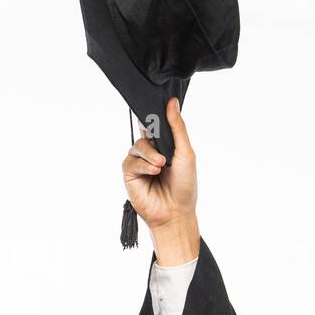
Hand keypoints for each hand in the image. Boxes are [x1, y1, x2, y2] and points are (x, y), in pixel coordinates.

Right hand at [121, 96, 197, 231]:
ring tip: (162, 166)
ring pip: (138, 146)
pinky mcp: (129, 174)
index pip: (155, 122)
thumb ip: (177, 128)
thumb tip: (172, 102)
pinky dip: (144, 165)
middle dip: (154, 137)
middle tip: (164, 151)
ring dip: (151, 155)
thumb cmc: (184, 185)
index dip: (154, 115)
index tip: (157, 107)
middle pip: (144, 131)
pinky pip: (131, 161)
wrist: (176, 212)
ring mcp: (139, 162)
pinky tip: (154, 173)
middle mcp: (150, 151)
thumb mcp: (185, 153)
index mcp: (164, 144)